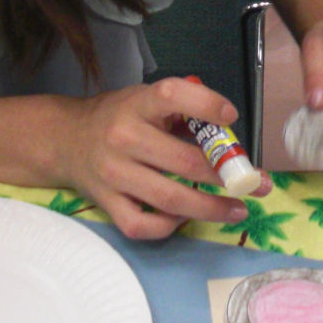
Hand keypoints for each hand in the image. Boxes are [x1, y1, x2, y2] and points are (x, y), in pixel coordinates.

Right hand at [54, 76, 253, 238]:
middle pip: (184, 161)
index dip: (206, 104)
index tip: (232, 117)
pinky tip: (187, 218)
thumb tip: (228, 133)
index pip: (172, 96)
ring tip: (238, 209)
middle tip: (257, 182)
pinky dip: (170, 226)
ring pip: (170, 199)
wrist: (64, 140)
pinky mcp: (106, 204)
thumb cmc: (117, 117)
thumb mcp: (145, 99)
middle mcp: (123, 138)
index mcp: (137, 104)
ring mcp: (113, 175)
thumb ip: (182, 110)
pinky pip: (143, 224)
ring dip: (211, 208)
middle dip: (228, 175)